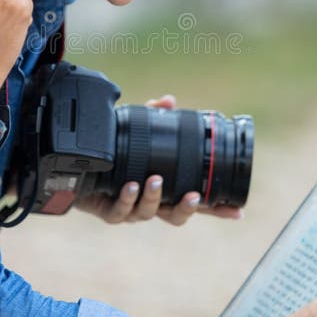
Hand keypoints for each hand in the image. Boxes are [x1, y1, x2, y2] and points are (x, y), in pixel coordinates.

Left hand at [76, 94, 242, 224]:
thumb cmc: (113, 154)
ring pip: (149, 214)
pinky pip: (120, 211)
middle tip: (192, 196)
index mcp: (164, 188)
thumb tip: (169, 101)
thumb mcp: (134, 130)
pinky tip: (130, 186)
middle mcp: (151, 202)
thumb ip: (153, 116)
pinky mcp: (110, 211)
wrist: (79, 168)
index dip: (217, 208)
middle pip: (177, 216)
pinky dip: (127, 200)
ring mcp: (132, 209)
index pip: (196, 200)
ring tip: (154, 181)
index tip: (238, 211)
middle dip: (187, 209)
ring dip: (154, 198)